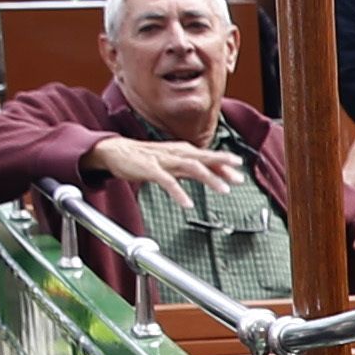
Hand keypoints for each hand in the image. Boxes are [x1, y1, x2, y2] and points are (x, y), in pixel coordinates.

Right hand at [88, 133, 238, 210]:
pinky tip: (188, 204)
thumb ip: (189, 169)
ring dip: (210, 178)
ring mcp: (164, 160)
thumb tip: (210, 175)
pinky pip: (167, 181)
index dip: (224, 164)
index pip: (207, 157)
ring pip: (191, 167)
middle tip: (238, 178)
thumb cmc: (145, 158)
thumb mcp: (171, 162)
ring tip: (223, 190)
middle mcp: (176, 153)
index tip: (239, 173)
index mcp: (181, 151)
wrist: (116, 151)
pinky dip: (179, 192)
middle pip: (204, 158)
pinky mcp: (150, 169)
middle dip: (223, 167)